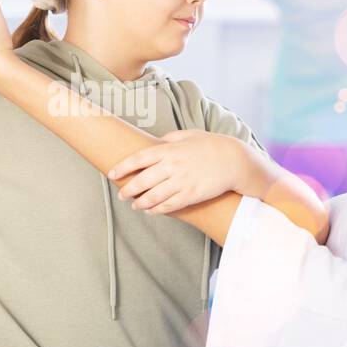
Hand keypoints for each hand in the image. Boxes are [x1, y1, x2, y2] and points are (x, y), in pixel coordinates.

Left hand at [107, 132, 270, 214]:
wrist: (235, 160)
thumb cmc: (212, 145)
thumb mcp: (189, 135)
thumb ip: (170, 139)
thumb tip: (155, 142)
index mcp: (169, 149)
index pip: (138, 159)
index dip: (122, 167)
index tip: (111, 174)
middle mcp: (172, 166)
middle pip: (142, 181)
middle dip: (128, 189)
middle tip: (121, 194)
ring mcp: (181, 182)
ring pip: (153, 196)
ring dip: (140, 203)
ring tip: (135, 205)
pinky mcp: (191, 195)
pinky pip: (169, 206)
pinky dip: (157, 210)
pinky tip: (151, 211)